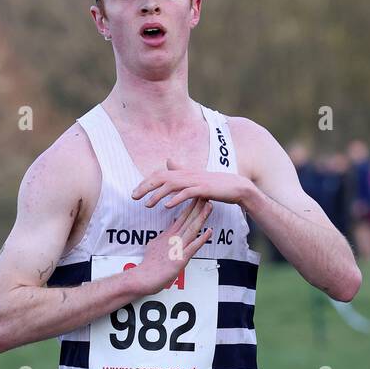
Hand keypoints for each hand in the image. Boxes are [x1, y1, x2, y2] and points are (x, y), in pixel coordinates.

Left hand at [133, 158, 250, 209]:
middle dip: (145, 187)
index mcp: (184, 172)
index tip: (135, 192)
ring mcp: (195, 181)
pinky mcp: (204, 189)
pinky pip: (187, 194)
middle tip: (133, 197)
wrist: (236, 187)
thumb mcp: (195, 177)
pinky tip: (167, 206)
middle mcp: (187, 174)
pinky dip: (176, 199)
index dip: (146, 182)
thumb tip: (168, 161)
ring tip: (147, 204)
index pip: (160, 174)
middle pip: (161, 178)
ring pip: (172, 185)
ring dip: (157, 194)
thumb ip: (181, 170)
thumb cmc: (216, 184)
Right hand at [133, 197, 212, 294]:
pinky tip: (209, 231)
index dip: (191, 206)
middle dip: (198, 206)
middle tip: (206, 193)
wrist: (143, 277)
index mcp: (168, 235)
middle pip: (188, 219)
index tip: (198, 196)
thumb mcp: (155, 245)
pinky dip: (201, 239)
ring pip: (191, 229)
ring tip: (209, 205)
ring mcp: (177, 248)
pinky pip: (192, 247)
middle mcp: (173, 239)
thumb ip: (163, 237)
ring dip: (201, 217)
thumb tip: (169, 230)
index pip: (182, 217)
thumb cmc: (149, 265)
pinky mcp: (180, 259)